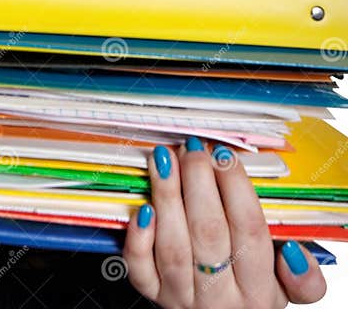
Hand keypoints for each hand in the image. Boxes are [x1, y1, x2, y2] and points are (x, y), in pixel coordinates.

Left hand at [122, 139, 327, 307]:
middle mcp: (221, 298)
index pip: (251, 231)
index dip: (237, 188)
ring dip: (167, 196)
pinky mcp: (155, 296)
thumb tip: (293, 252)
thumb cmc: (251, 292)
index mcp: (259, 291)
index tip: (224, 154)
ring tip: (164, 160)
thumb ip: (303, 276)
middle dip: (198, 181)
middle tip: (193, 148)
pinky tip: (144, 207)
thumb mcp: (286, 289)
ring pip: (173, 246)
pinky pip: (141, 269)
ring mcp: (183, 297)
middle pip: (209, 232)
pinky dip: (139, 237)